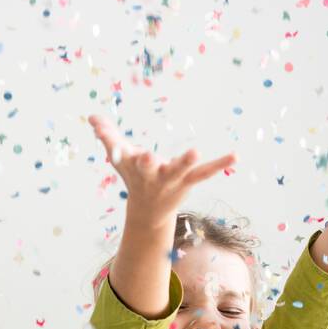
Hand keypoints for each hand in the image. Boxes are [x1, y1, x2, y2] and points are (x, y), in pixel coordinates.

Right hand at [88, 114, 235, 224]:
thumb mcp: (119, 157)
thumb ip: (107, 135)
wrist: (148, 211)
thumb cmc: (134, 176)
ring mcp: (170, 180)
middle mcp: (151, 175)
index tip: (102, 134)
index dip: (113, 147)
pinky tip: (235, 156)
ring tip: (194, 152)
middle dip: (147, 163)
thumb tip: (92, 117)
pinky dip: (219, 165)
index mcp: (133, 166)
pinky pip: (204, 173)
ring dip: (185, 162)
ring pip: (178, 171)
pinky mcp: (187, 182)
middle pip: (148, 168)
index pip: (121, 154)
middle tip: (147, 156)